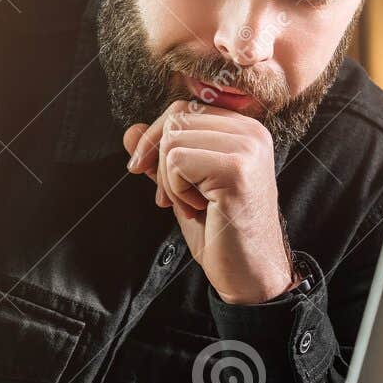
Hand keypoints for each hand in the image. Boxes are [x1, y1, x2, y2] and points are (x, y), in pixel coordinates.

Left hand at [124, 100, 294, 304]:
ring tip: (193, 206)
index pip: (184, 108)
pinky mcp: (236, 169)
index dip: (156, 139)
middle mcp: (252, 132)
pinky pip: (177, 161)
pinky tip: (200, 210)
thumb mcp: (185, 188)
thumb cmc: (222, 233)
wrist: (248, 274)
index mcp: (246, 131)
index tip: (144, 171)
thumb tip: (131, 130)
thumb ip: (162, 157)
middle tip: (170, 198)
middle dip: (159, 159)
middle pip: (176, 118)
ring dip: (170, 180)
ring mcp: (247, 148)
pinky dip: (177, 190)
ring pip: (173, 139)